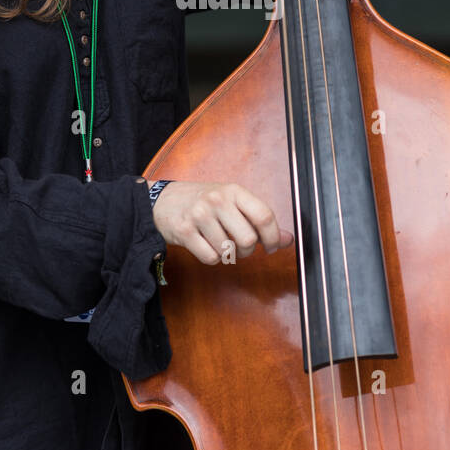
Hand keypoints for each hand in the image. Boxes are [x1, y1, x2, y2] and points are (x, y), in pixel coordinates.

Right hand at [149, 180, 293, 265]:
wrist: (162, 201)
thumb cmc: (202, 201)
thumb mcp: (232, 202)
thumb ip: (259, 220)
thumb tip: (288, 239)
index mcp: (234, 191)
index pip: (264, 216)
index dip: (273, 237)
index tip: (271, 246)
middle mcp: (217, 200)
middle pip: (248, 239)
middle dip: (248, 251)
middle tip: (241, 247)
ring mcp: (199, 215)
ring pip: (228, 251)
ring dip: (228, 254)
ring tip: (219, 242)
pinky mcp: (184, 232)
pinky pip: (210, 258)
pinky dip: (212, 258)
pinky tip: (206, 245)